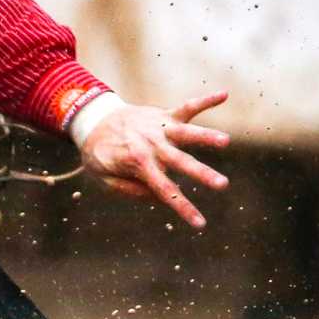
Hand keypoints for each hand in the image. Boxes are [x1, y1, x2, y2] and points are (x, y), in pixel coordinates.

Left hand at [77, 91, 230, 228]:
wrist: (93, 121)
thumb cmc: (99, 154)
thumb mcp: (104, 179)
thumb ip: (129, 190)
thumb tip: (157, 198)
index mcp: (137, 163)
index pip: (164, 190)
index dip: (183, 208)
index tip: (200, 223)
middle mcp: (151, 145)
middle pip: (180, 162)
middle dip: (202, 173)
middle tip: (223, 184)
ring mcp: (159, 128)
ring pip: (186, 133)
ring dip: (205, 136)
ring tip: (225, 141)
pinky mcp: (164, 115)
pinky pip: (187, 107)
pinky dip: (205, 101)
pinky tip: (224, 95)